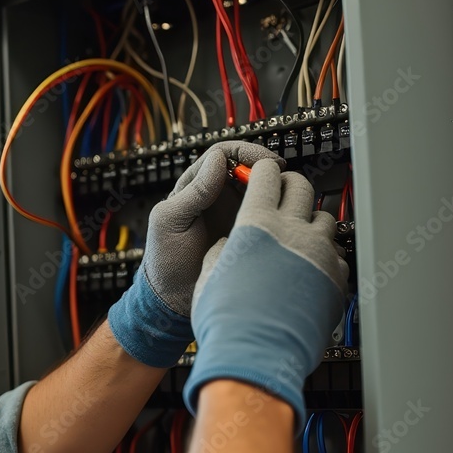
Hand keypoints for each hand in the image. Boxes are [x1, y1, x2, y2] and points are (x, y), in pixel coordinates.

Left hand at [107, 141, 281, 366]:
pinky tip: (286, 217)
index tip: (264, 162)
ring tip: (287, 196)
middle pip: (248, 169)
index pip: (223, 155)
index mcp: (194, 187)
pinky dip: (278, 211)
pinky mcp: (247, 233)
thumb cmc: (165, 261)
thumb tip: (218, 162)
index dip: (245, 153)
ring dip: (276, 188)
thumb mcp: (171, 223)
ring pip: (262, 190)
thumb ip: (192, 194)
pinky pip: (266, 215)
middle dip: (268, 168)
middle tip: (283, 177)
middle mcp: (216, 197)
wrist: (174, 299)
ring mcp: (234, 214)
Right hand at [183, 158, 348, 431]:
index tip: (261, 172)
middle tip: (282, 193)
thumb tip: (232, 244)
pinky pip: (336, 254)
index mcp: (255, 225)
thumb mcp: (210, 274)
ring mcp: (319, 255)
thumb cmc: (226, 321)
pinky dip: (323, 255)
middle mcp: (292, 232)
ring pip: (325, 219)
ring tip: (298, 236)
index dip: (261, 170)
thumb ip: (224, 249)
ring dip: (310, 221)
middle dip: (291, 185)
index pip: (265, 175)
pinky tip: (308, 270)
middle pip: (301, 187)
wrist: (254, 356)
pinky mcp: (336, 279)